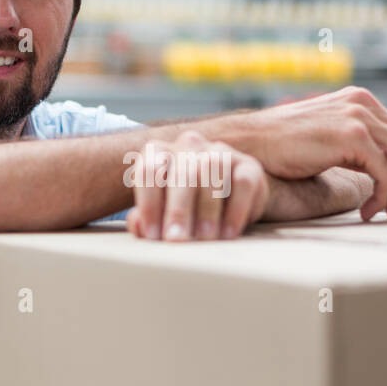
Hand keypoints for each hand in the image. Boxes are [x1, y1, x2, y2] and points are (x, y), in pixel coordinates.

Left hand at [124, 132, 268, 240]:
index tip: (153, 236)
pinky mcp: (248, 166)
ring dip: (207, 207)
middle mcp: (189, 145)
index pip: (150, 170)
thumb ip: (145, 219)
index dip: (149, 204)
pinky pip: (242, 182)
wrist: (227, 201)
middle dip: (178, 210)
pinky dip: (236, 209)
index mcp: (160, 152)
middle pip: (182, 173)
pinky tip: (228, 233)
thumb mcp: (162, 214)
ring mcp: (220, 152)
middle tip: (177, 240)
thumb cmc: (185, 208)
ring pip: (213, 170)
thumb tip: (137, 224)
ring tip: (205, 237)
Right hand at [228, 86, 386, 220]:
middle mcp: (364, 103)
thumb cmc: (282, 149)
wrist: (249, 142)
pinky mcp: (351, 134)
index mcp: (361, 101)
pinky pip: (384, 171)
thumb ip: (362, 154)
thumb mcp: (330, 144)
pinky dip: (382, 196)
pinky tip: (365, 211)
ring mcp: (359, 115)